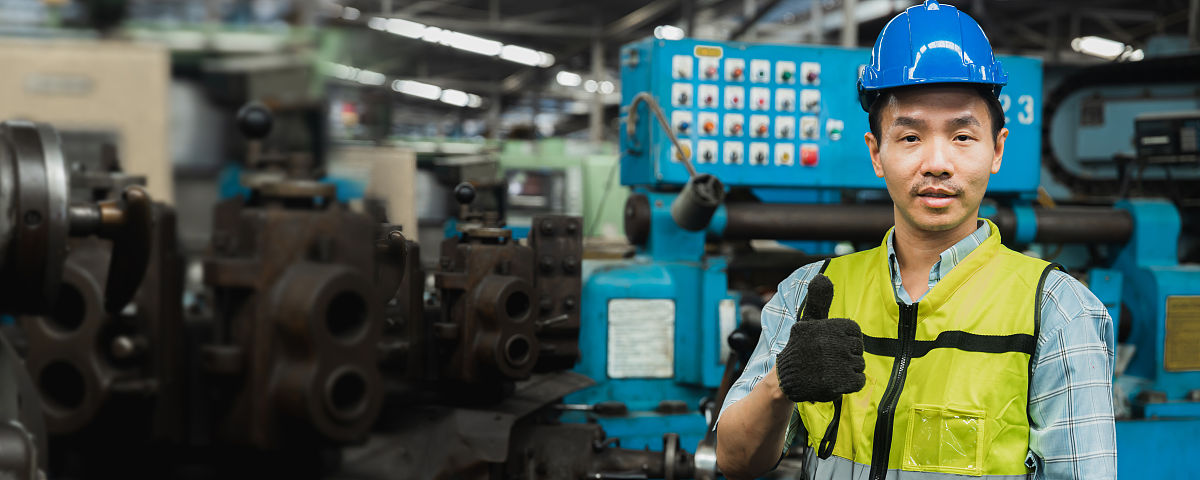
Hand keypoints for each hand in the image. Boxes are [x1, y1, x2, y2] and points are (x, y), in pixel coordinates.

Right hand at [774, 274, 865, 402]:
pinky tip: (836, 380)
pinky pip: (859, 381)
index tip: (834, 345)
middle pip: (858, 348)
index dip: (846, 339)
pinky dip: (851, 383)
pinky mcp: (839, 383)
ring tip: (831, 369)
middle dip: (847, 355)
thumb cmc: (800, 347)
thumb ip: (819, 300)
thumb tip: (822, 276)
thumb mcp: (808, 321)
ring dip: (848, 369)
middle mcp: (835, 343)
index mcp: (831, 326)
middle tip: (831, 359)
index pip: (854, 331)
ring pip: (860, 365)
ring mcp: (838, 364)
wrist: (786, 377)